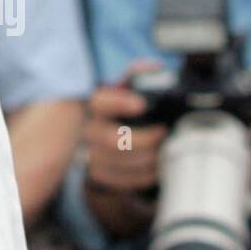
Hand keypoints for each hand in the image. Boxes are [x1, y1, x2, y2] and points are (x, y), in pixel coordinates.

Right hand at [83, 68, 167, 194]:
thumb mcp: (122, 92)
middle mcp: (86, 131)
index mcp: (93, 106)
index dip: (118, 103)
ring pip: (119, 164)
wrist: (100, 141)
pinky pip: (120, 183)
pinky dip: (142, 178)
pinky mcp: (96, 177)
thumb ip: (136, 77)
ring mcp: (89, 156)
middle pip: (111, 140)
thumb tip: (153, 67)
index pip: (98, 102)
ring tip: (164, 154)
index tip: (141, 104)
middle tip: (163, 133)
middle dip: (144, 139)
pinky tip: (156, 170)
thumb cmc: (117, 114)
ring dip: (147, 160)